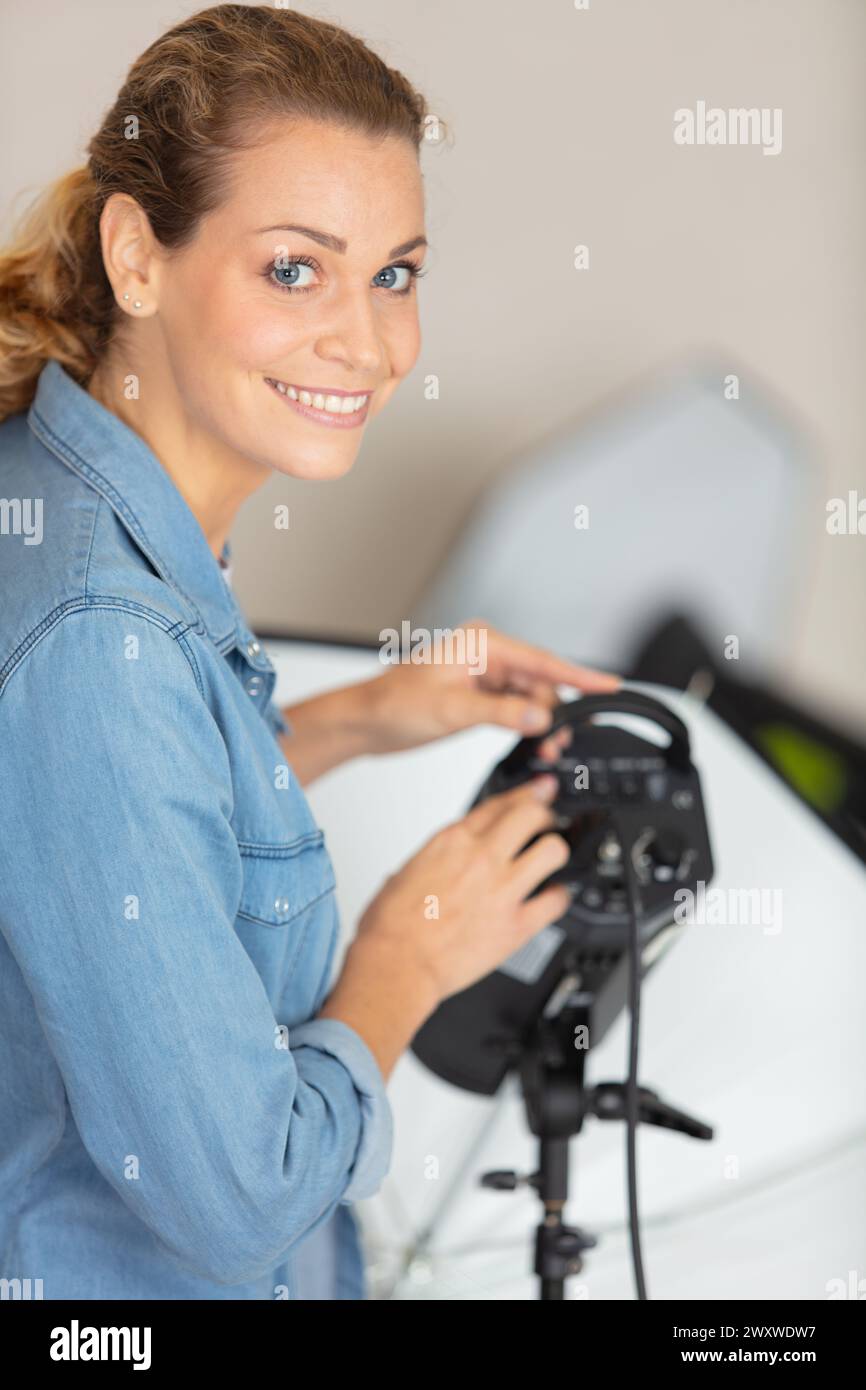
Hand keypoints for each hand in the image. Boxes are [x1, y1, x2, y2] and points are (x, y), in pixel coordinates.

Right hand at [352, 774, 569, 1006]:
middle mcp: (481, 858)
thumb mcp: (405, 872)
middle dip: (545, 815)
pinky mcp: (516, 925)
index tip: (537, 790)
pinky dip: (559, 897)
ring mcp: (502, 890)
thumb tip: (439, 864)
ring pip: (552, 851)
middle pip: (532, 815)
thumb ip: (433, 861)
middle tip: (548, 823)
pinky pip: (556, 902)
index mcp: (452, 842)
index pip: (498, 804)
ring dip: (556, 852)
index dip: (524, 793)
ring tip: (553, 859)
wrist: (396, 965)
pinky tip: (553, 898)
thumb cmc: (391, 926)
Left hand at [359, 617, 619, 762]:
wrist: (364, 721)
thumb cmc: (392, 704)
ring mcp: (483, 676)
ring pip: (530, 697)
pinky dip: (526, 725)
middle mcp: (486, 655)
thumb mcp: (451, 710)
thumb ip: (501, 713)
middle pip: (540, 680)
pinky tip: (533, 742)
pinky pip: (515, 708)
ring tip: (547, 749)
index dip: (579, 674)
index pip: (542, 659)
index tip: (610, 685)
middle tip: (562, 742)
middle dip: (556, 711)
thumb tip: (541, 717)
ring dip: (541, 722)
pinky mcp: (478, 696)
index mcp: (481, 643)